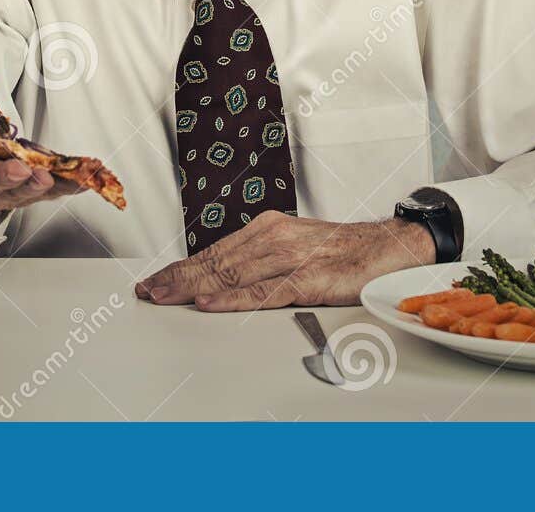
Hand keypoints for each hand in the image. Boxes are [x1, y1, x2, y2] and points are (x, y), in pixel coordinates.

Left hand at [134, 211, 436, 310]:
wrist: (388, 246)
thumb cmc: (342, 250)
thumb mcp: (294, 246)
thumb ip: (260, 261)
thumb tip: (221, 280)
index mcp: (267, 230)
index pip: (214, 252)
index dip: (180, 267)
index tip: (153, 280)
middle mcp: (274, 238)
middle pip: (216, 262)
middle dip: (176, 277)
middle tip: (146, 291)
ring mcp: (291, 258)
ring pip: (232, 274)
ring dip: (194, 287)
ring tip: (164, 296)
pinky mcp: (310, 279)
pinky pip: (265, 291)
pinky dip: (234, 298)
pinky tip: (212, 303)